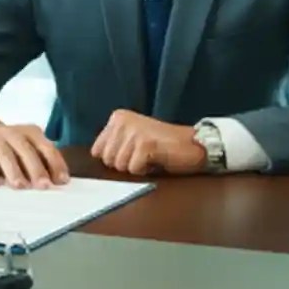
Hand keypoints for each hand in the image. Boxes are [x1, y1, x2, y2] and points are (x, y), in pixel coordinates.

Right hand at [0, 117, 69, 188]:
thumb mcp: (29, 145)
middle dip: (36, 169)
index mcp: (31, 132)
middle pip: (27, 151)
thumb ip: (43, 160)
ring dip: (14, 171)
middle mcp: (14, 134)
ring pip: (6, 155)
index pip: (47, 148)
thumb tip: (58, 182)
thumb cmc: (12, 144)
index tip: (61, 181)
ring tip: (19, 186)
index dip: (56, 164)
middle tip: (43, 186)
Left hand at [91, 109, 206, 175]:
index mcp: (117, 118)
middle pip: (108, 160)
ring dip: (136, 168)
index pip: (97, 151)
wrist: (193, 145)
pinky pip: (134, 169)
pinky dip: (145, 171)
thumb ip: (113, 144)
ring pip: (120, 166)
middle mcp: (123, 121)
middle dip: (125, 164)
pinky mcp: (146, 144)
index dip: (115, 159)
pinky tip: (157, 159)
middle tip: (144, 155)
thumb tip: (95, 157)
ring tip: (151, 157)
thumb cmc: (163, 146)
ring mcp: (134, 132)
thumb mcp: (132, 139)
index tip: (132, 153)